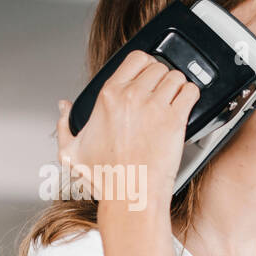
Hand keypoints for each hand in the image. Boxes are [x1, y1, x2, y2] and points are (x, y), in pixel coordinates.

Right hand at [56, 51, 199, 207]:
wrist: (129, 196)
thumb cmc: (105, 178)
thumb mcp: (71, 151)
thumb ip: (64, 124)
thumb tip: (64, 107)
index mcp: (108, 97)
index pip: (135, 58)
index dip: (145, 64)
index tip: (147, 74)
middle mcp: (132, 97)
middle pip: (157, 67)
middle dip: (161, 77)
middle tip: (161, 92)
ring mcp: (154, 107)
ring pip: (175, 76)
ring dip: (177, 86)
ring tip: (174, 99)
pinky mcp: (175, 120)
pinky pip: (190, 92)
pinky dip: (191, 95)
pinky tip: (186, 105)